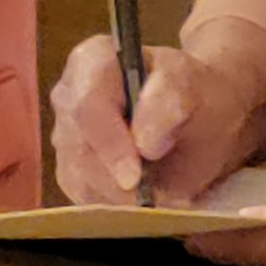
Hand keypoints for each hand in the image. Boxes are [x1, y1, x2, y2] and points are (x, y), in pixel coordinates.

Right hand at [49, 35, 257, 205]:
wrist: (199, 115)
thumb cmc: (197, 95)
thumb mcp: (196, 89)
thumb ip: (171, 103)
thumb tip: (145, 142)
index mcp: (94, 60)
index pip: (87, 104)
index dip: (108, 144)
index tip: (136, 176)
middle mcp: (70, 95)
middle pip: (78, 148)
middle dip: (116, 179)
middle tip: (158, 195)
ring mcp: (65, 133)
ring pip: (78, 178)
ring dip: (119, 196)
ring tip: (159, 192)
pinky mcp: (70, 168)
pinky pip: (83, 195)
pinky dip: (115, 204)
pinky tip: (142, 195)